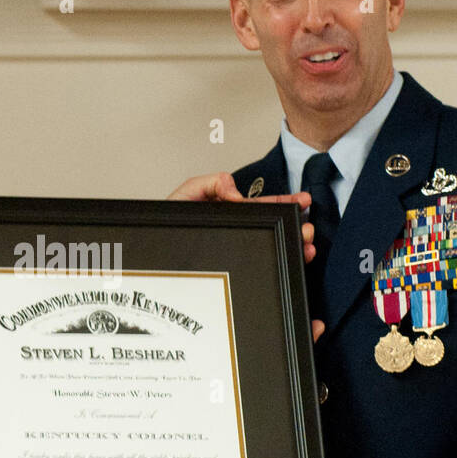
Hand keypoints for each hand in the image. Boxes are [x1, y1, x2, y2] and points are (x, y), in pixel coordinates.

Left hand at [167, 173, 316, 263]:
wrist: (148, 256)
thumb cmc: (165, 228)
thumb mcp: (184, 197)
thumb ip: (209, 184)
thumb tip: (236, 193)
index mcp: (228, 214)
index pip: (263, 208)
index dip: (284, 205)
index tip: (302, 203)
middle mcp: (237, 233)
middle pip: (274, 231)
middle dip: (297, 229)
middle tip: (308, 231)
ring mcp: (237, 252)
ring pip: (272, 250)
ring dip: (293, 249)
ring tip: (306, 249)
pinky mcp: (233, 272)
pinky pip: (259, 270)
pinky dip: (277, 270)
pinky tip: (294, 270)